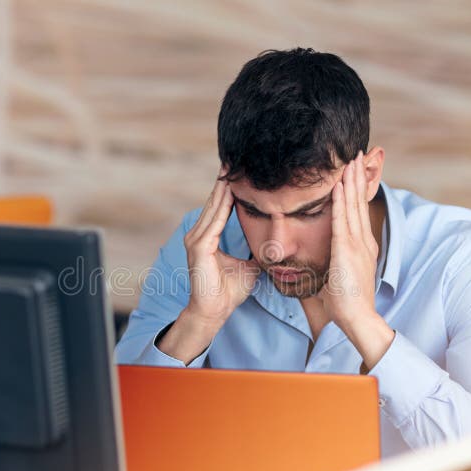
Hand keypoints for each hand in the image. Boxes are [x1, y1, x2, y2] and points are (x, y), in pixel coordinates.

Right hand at [157, 178, 259, 363]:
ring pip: (214, 207)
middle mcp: (199, 234)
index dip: (231, 189)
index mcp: (208, 237)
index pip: (221, 207)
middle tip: (235, 158)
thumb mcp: (249, 266)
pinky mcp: (199, 248)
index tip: (242, 172)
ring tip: (233, 167)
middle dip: (225, 180)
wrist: (213, 312)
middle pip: (215, 201)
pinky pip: (214, 221)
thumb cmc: (228, 292)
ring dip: (224, 187)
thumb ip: (256, 252)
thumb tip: (274, 246)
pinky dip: (223, 205)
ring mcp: (197, 240)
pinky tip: (231, 191)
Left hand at [319, 150, 393, 368]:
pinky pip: (342, 220)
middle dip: (358, 178)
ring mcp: (357, 244)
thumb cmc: (345, 303)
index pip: (358, 213)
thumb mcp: (340, 277)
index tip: (354, 173)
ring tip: (350, 161)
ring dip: (351, 182)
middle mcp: (363, 241)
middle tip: (357, 155)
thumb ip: (335, 264)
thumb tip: (326, 262)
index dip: (356, 191)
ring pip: (353, 206)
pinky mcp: (347, 250)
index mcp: (362, 247)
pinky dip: (341, 201)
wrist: (356, 317)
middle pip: (359, 203)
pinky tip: (339, 185)